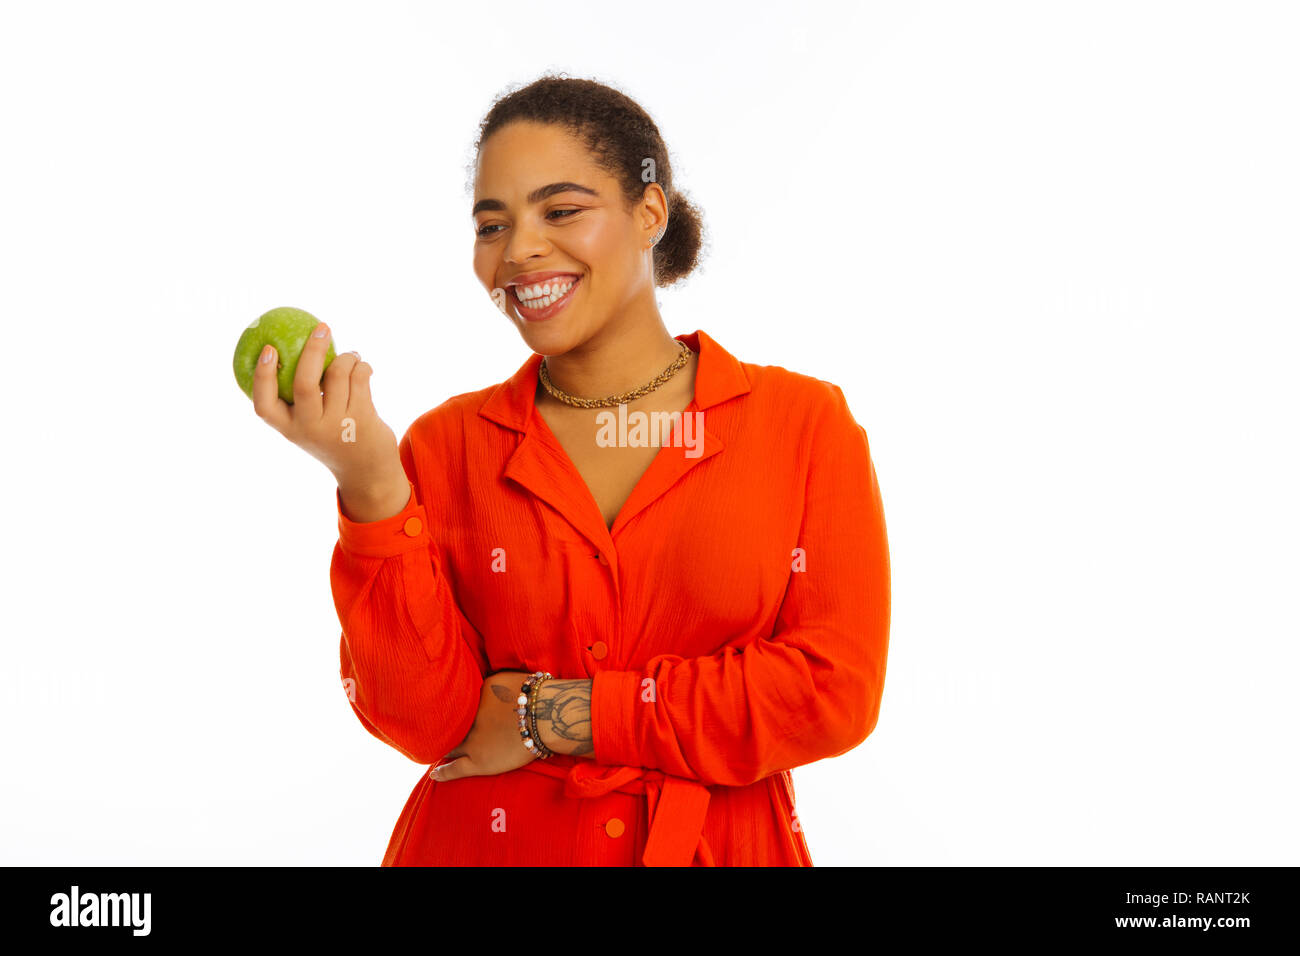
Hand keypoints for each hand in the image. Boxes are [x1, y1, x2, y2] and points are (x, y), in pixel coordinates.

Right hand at [251, 320, 402, 489]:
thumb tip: (293, 346)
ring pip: (338, 374)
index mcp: (289, 429)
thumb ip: (297, 399)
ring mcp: (337, 425)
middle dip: (313, 350)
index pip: (264, 405)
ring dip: (347, 356)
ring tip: (351, 356)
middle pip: (305, 383)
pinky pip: (360, 378)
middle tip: (322, 328)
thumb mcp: (307, 425)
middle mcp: (310, 428)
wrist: (366, 470)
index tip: (269, 349)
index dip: (263, 376)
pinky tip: (362, 367)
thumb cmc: (330, 436)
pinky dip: (361, 366)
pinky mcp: (362, 419)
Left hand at [431, 671, 537, 781]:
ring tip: (437, 753)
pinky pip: (455, 769)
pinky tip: (435, 775)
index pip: (456, 707)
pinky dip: (443, 772)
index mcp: (473, 698)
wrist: (545, 715)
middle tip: (436, 736)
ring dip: (445, 749)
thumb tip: (483, 687)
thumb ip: (489, 684)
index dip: (450, 712)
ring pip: (450, 748)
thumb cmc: (533, 695)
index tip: (445, 715)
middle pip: (449, 728)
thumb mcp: (505, 678)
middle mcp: (467, 720)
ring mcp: (471, 742)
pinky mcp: (479, 762)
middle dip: (443, 731)